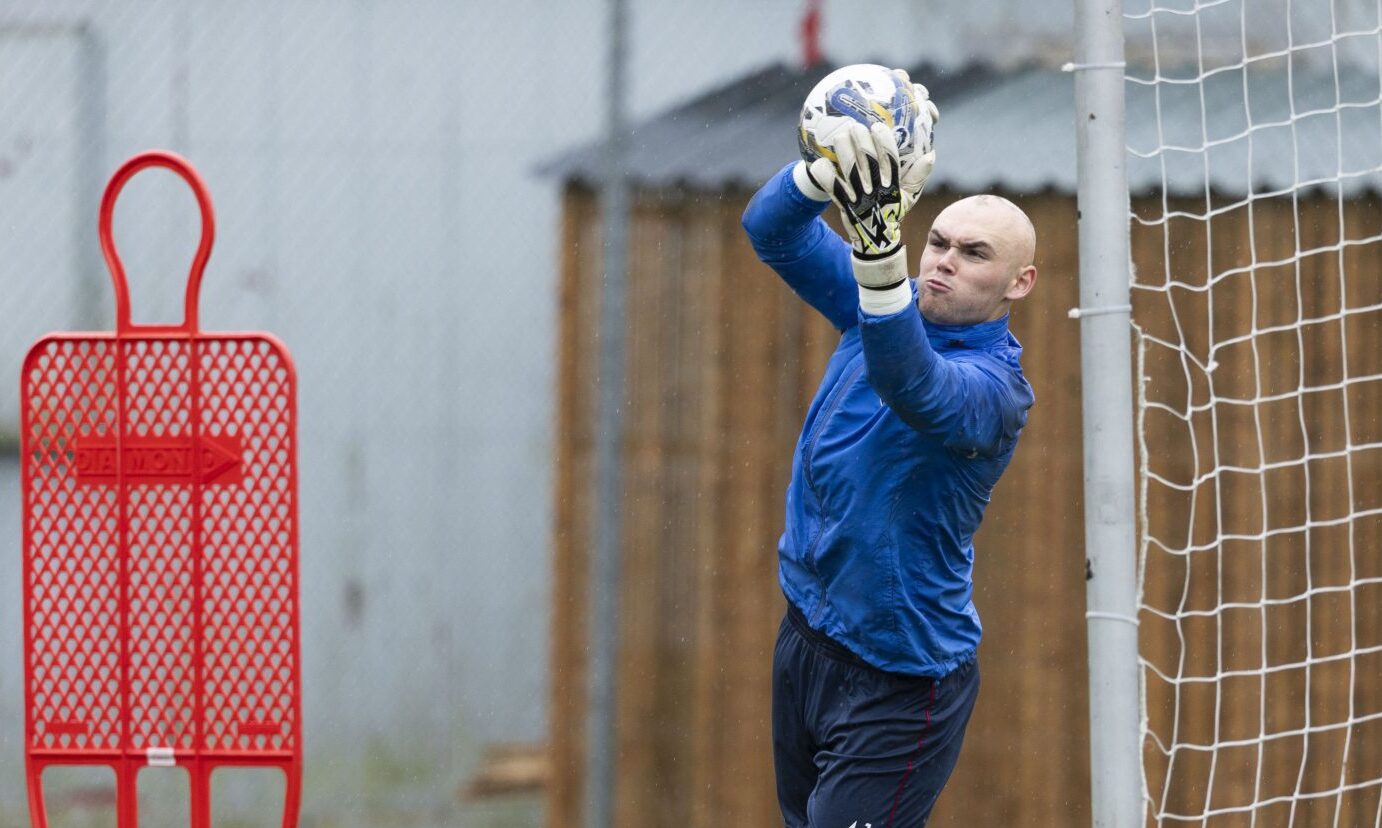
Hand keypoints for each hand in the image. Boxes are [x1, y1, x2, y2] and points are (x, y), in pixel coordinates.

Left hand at [805, 121, 911, 288]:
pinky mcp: (843, 204)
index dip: (884, 142)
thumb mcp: (910, 196)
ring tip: (840, 136)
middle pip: (867, 162)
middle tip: (854, 127)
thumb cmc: (893, 211)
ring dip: (844, 151)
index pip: (890, 161)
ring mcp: (858, 197)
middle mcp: (875, 190)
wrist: (876, 240)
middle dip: (860, 142)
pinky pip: (831, 188)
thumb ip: (918, 175)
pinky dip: (824, 175)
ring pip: (850, 170)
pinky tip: (819, 162)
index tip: (878, 127)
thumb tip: (931, 154)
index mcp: (892, 186)